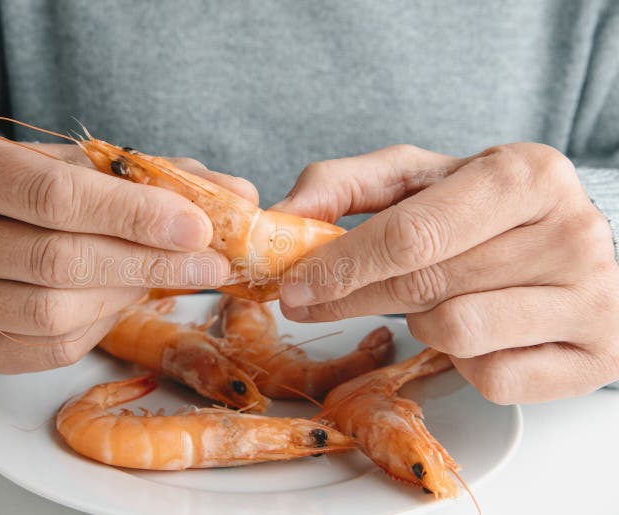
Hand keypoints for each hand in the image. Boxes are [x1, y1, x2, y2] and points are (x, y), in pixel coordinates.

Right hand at [0, 133, 256, 372]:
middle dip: (146, 263)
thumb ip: (161, 176)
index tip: (198, 226)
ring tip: (169, 278)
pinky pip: (44, 348)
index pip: (54, 194)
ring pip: (50, 310)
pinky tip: (124, 299)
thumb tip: (239, 194)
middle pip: (56, 258)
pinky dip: (99, 326)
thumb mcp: (92, 167)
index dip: (134, 215)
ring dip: (127, 296)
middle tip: (208, 263)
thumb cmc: (44, 189)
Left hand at [275, 143, 618, 402]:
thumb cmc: (484, 211)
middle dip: (352, 299)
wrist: (574, 243)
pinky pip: (494, 378)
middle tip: (311, 302)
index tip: (293, 285)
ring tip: (427, 301)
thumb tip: (285, 214)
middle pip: (426, 286)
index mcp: (524, 175)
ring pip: (457, 334)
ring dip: (420, 323)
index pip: (412, 235)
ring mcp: (590, 298)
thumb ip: (347, 185)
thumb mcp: (419, 179)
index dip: (342, 266)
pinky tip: (470, 332)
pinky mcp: (595, 355)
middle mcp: (569, 233)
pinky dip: (463, 361)